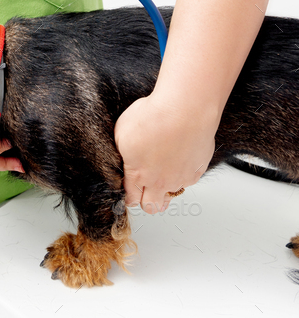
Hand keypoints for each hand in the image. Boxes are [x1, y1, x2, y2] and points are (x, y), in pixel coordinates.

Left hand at [113, 92, 215, 214]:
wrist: (184, 110)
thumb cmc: (154, 115)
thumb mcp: (122, 131)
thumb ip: (121, 152)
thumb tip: (123, 159)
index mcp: (138, 174)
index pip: (131, 198)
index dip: (129, 197)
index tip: (130, 192)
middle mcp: (159, 182)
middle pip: (151, 206)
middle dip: (147, 201)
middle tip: (146, 190)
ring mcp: (179, 179)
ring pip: (171, 195)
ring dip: (166, 188)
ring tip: (164, 171)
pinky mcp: (196, 172)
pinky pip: (187, 180)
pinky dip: (183, 174)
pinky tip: (180, 158)